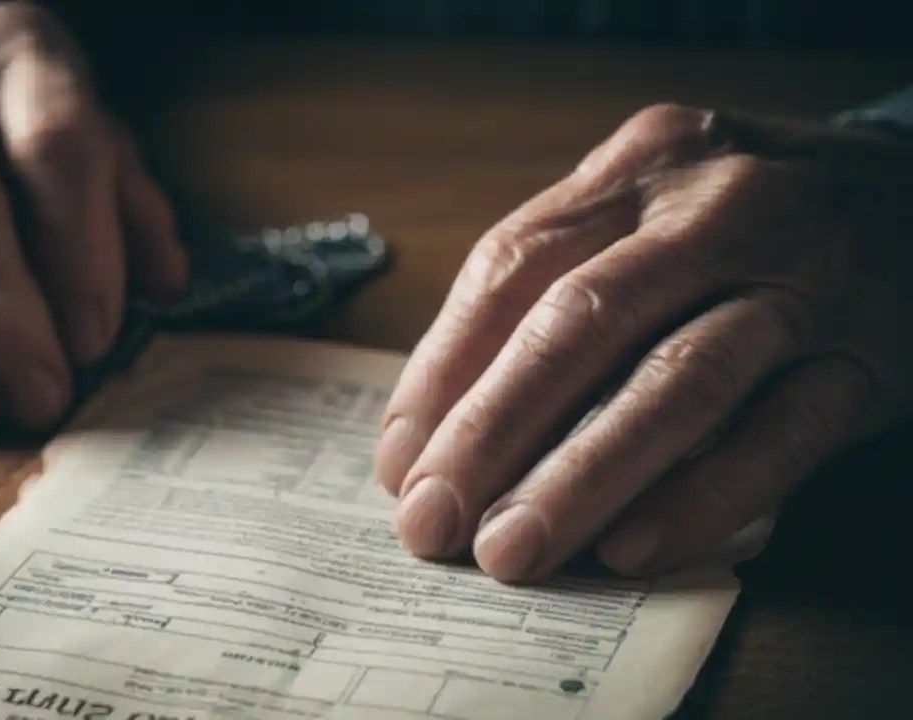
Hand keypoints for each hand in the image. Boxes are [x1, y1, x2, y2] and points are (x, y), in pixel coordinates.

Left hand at [375, 103, 912, 580]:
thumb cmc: (742, 224)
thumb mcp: (647, 214)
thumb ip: (552, 292)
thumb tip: (433, 429)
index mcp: (638, 168)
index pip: (513, 266)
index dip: (444, 369)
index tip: (398, 461)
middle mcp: (715, 210)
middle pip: (579, 324)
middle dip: (491, 432)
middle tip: (429, 522)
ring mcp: (800, 281)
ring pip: (675, 383)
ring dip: (580, 477)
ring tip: (509, 551)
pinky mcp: (870, 358)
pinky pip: (778, 436)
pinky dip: (701, 497)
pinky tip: (630, 548)